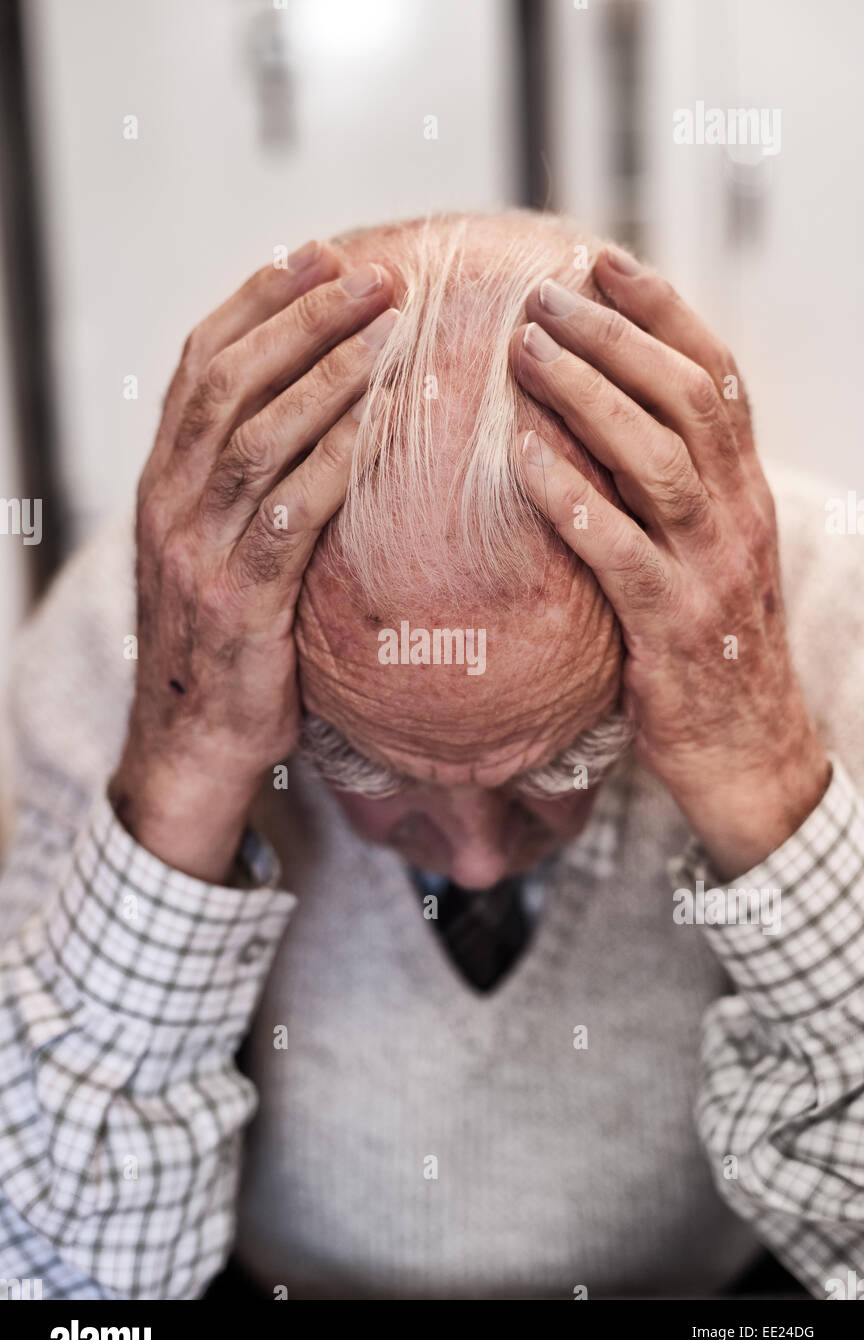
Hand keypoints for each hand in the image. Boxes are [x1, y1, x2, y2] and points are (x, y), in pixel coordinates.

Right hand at [110, 244, 397, 881]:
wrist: (191, 741)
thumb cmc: (227, 639)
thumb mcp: (221, 548)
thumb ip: (253, 485)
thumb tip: (328, 415)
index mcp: (164, 478)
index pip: (202, 363)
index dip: (259, 301)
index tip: (319, 253)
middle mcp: (171, 502)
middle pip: (232, 383)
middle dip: (305, 318)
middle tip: (378, 277)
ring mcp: (199, 552)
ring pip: (257, 437)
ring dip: (328, 374)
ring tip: (390, 329)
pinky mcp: (238, 604)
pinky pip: (289, 517)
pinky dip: (335, 460)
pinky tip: (382, 424)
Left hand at [512, 249, 829, 878]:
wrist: (749, 754)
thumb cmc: (706, 648)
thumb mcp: (703, 557)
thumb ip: (665, 493)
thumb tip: (589, 423)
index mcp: (746, 490)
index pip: (715, 377)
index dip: (662, 312)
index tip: (603, 262)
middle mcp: (738, 515)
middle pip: (684, 397)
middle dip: (614, 335)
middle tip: (543, 294)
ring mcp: (710, 570)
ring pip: (658, 456)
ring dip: (589, 395)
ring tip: (526, 350)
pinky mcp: (672, 626)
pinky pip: (620, 548)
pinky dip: (573, 497)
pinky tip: (525, 457)